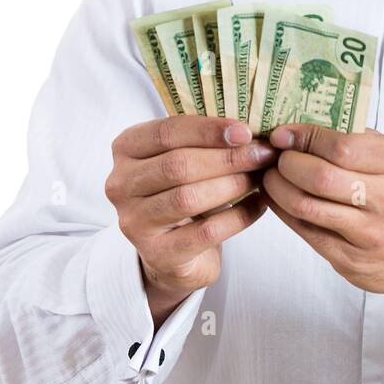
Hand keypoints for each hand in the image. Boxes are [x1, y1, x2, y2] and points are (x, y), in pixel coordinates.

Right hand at [106, 116, 276, 322]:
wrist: (172, 253)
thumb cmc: (182, 191)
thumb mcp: (184, 158)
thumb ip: (204, 141)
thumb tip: (251, 131)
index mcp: (126, 149)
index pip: (166, 132)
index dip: (208, 130)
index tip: (245, 132)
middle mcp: (121, 184)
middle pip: (178, 165)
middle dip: (227, 158)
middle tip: (262, 155)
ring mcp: (134, 221)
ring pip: (188, 198)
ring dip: (233, 185)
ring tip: (260, 178)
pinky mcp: (156, 253)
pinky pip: (205, 232)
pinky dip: (238, 216)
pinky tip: (259, 205)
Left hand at [260, 125, 383, 304]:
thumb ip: (358, 139)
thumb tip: (302, 126)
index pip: (341, 146)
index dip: (304, 137)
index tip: (284, 134)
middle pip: (320, 177)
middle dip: (287, 163)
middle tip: (277, 156)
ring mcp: (370, 234)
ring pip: (307, 207)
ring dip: (278, 188)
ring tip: (271, 176)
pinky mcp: (352, 261)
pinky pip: (306, 232)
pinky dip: (284, 212)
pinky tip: (279, 200)